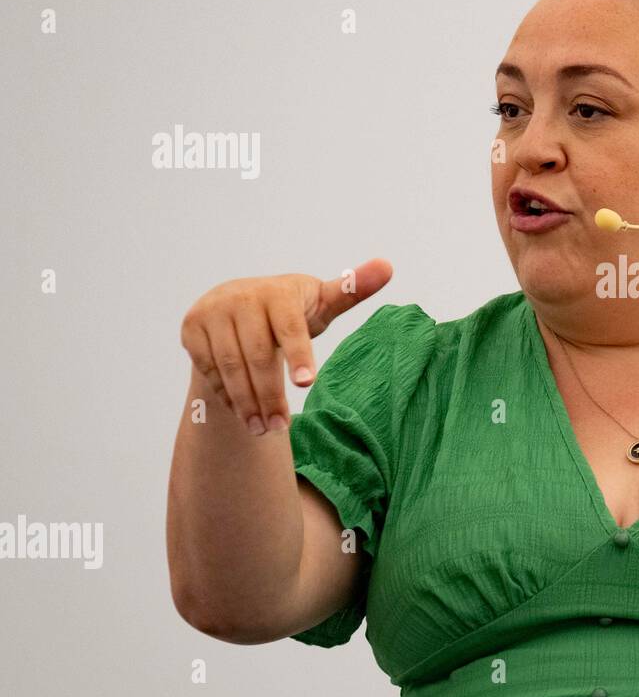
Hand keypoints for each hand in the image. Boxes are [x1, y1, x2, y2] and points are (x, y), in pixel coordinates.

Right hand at [179, 257, 392, 434]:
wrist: (238, 302)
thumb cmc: (292, 309)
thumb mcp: (321, 301)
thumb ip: (351, 289)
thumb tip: (388, 266)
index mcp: (278, 291)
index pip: (290, 328)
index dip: (300, 356)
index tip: (308, 384)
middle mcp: (241, 297)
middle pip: (258, 354)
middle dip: (270, 395)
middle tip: (282, 427)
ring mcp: (212, 312)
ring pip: (229, 366)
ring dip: (246, 402)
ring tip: (263, 429)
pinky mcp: (191, 328)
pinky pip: (208, 369)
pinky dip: (225, 395)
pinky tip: (242, 411)